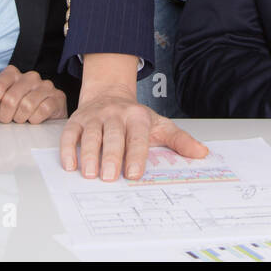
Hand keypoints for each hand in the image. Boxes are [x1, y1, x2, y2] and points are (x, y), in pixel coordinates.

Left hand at [0, 66, 66, 125]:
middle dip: (4, 116)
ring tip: (19, 120)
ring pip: (26, 105)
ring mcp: (45, 85)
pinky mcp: (57, 97)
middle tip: (6, 121)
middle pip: (10, 99)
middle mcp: (29, 76)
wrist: (36, 121)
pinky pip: (42, 110)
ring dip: (19, 119)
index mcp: (11, 73)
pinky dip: (34, 120)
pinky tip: (32, 120)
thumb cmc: (5, 111)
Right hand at [59, 54, 207, 180]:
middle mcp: (115, 114)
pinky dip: (68, 148)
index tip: (133, 174)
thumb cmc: (135, 117)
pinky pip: (70, 133)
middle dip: (111, 156)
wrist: (109, 94)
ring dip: (89, 154)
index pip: (138, 137)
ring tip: (89, 174)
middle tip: (109, 176)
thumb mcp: (159, 125)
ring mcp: (95, 116)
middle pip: (113, 136)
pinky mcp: (77, 119)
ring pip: (91, 134)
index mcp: (137, 117)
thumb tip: (202, 153)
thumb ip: (179, 140)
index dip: (136, 155)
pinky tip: (70, 164)